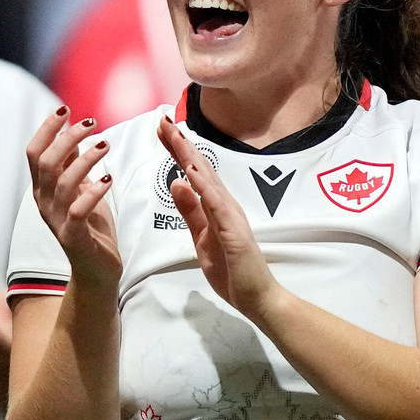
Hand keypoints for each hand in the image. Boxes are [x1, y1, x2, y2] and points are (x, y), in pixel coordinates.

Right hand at [25, 107, 118, 285]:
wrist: (97, 269)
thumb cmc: (90, 226)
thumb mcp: (80, 189)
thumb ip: (72, 165)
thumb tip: (74, 133)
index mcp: (43, 188)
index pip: (34, 152)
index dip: (46, 129)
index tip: (65, 110)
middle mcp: (44, 202)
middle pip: (46, 162)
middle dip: (67, 138)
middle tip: (92, 124)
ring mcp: (57, 220)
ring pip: (62, 183)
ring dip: (84, 160)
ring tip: (105, 145)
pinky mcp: (74, 236)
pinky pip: (78, 210)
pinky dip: (93, 192)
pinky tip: (108, 180)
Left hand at [158, 116, 281, 319]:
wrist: (258, 299)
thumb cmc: (233, 270)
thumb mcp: (201, 238)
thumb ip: (190, 212)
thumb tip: (177, 183)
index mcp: (216, 206)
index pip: (193, 173)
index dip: (177, 151)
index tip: (161, 130)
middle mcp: (225, 205)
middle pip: (200, 169)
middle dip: (180, 144)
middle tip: (162, 120)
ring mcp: (231, 217)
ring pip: (208, 181)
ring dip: (190, 157)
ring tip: (174, 136)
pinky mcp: (234, 233)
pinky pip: (217, 207)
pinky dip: (204, 187)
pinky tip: (191, 172)